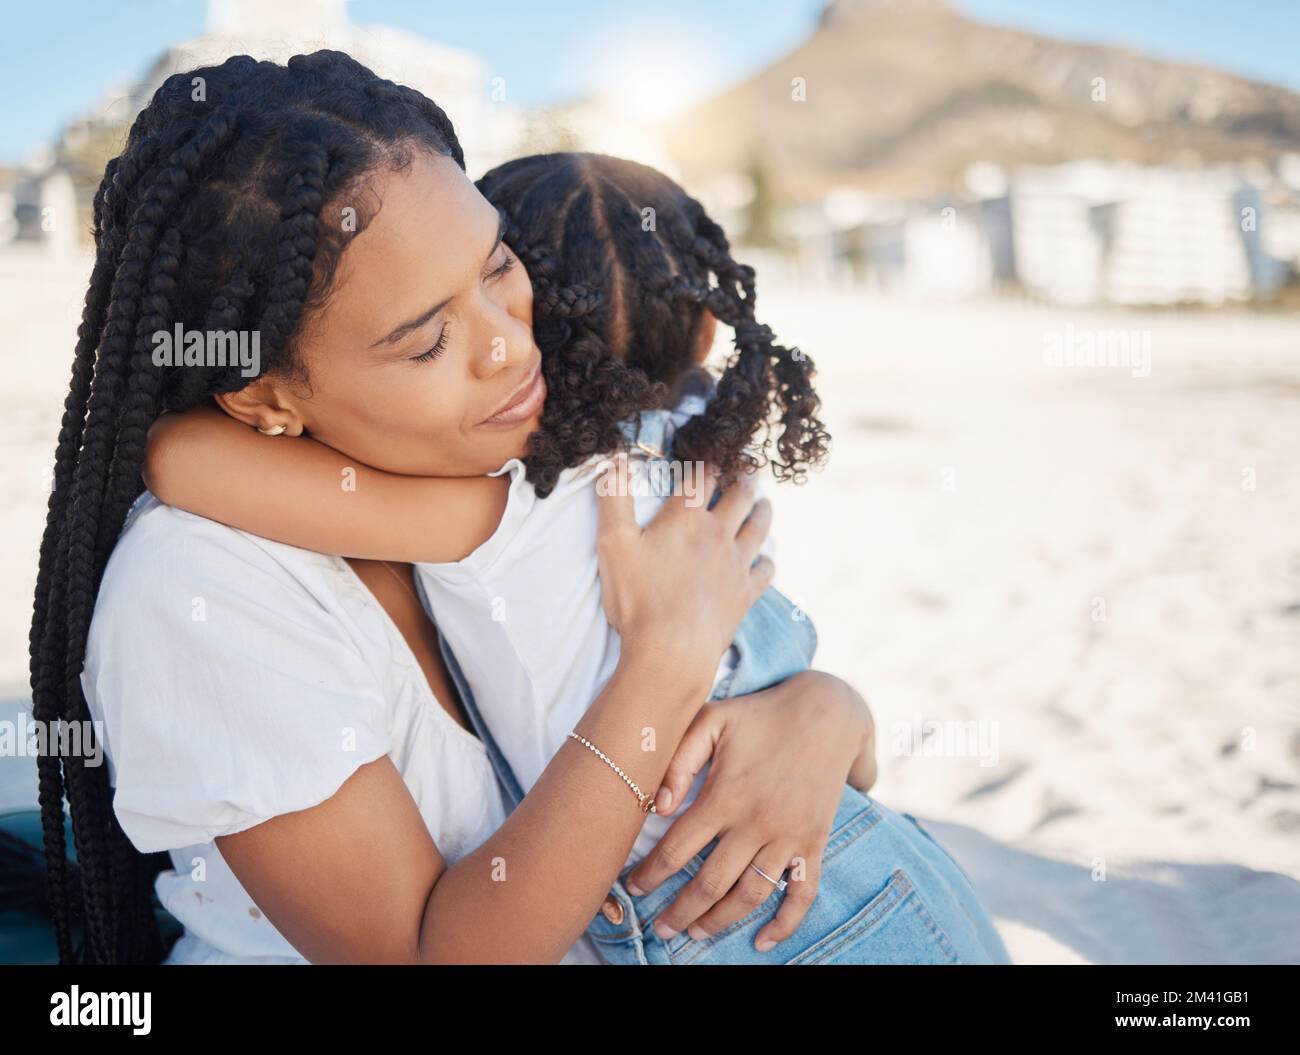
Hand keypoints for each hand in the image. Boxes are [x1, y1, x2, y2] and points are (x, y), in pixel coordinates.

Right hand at [595, 455, 773, 692]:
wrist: (673, 650)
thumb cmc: (640, 598)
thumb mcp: (613, 544)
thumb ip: (613, 499)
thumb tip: (615, 461)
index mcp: (687, 518)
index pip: (703, 476)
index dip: (709, 460)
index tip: (713, 451)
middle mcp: (718, 534)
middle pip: (739, 496)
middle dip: (743, 478)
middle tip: (749, 469)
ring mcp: (735, 564)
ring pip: (759, 528)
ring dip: (762, 510)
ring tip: (764, 502)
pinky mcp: (744, 594)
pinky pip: (764, 571)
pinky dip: (766, 561)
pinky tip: (765, 560)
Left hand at [626, 670, 869, 952]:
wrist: (828, 712)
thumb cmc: (760, 714)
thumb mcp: (712, 720)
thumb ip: (680, 759)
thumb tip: (659, 806)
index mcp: (726, 795)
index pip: (678, 849)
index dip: (651, 874)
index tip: (632, 888)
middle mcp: (757, 823)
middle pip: (710, 883)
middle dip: (679, 911)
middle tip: (660, 928)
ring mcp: (789, 836)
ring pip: (750, 895)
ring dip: (719, 921)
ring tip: (695, 933)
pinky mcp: (814, 842)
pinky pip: (802, 893)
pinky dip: (785, 923)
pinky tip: (762, 940)